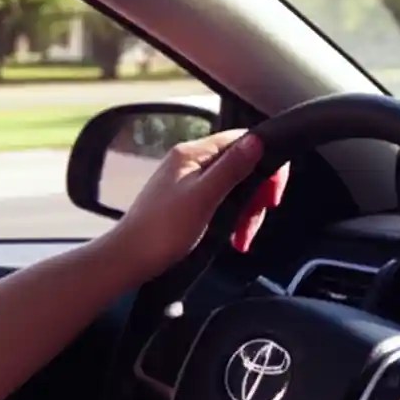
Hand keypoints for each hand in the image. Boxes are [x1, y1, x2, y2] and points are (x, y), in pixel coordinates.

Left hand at [99, 129, 288, 280]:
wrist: (128, 260)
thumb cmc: (163, 231)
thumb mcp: (203, 198)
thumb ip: (231, 168)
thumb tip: (258, 139)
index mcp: (192, 154)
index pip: (241, 142)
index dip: (264, 166)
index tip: (270, 198)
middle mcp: (189, 161)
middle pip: (240, 166)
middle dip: (254, 197)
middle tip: (253, 225)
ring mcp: (187, 180)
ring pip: (232, 187)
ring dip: (244, 213)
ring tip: (242, 240)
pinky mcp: (186, 200)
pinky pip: (220, 201)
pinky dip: (231, 218)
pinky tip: (232, 238)